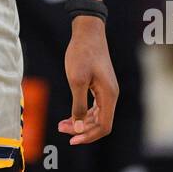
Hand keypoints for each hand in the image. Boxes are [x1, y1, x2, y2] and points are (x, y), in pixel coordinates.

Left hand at [56, 16, 118, 144]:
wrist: (87, 32)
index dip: (88, 136)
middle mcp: (111, 95)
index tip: (71, 139)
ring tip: (62, 124)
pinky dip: (83, 113)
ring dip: (81, 122)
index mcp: (109, 95)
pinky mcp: (101, 86)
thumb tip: (79, 127)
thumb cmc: (81, 54)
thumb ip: (79, 105)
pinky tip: (71, 115)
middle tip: (61, 129)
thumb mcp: (76, 81)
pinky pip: (95, 107)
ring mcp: (107, 90)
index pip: (103, 126)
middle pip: (100, 123)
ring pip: (97, 116)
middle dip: (81, 130)